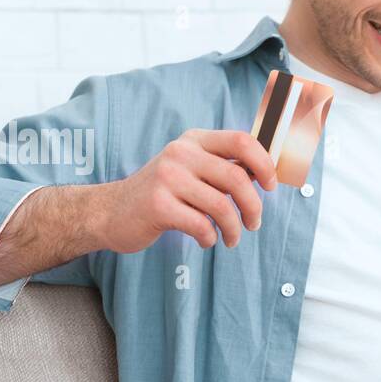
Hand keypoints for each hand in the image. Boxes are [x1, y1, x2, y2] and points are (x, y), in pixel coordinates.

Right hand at [99, 129, 277, 252]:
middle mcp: (180, 153)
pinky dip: (210, 238)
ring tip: (232, 239)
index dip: (264, 164)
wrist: (110, 212)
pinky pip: (201, 225)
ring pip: (221, 206)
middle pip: (237, 178)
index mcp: (193, 141)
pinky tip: (206, 240)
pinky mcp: (158, 205)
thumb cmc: (161, 194)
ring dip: (234, 229)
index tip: (270, 186)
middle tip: (253, 223)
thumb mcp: (189, 169)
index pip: (241, 141)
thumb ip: (221, 168)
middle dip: (253, 206)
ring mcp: (167, 178)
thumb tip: (265, 174)